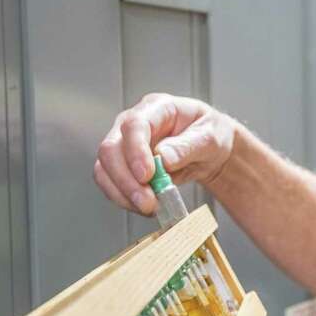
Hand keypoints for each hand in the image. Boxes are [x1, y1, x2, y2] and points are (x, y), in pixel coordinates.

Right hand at [93, 94, 235, 214]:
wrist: (208, 152)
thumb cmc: (209, 135)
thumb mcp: (210, 137)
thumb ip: (188, 146)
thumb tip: (164, 158)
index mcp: (157, 108)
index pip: (134, 124)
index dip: (136, 151)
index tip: (146, 175)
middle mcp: (132, 125)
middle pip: (111, 149)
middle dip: (126, 180)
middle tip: (147, 201)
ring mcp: (124, 145)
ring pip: (105, 169)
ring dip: (123, 193)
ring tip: (149, 208)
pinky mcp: (123, 167)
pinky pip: (111, 184)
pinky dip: (124, 199)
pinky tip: (144, 207)